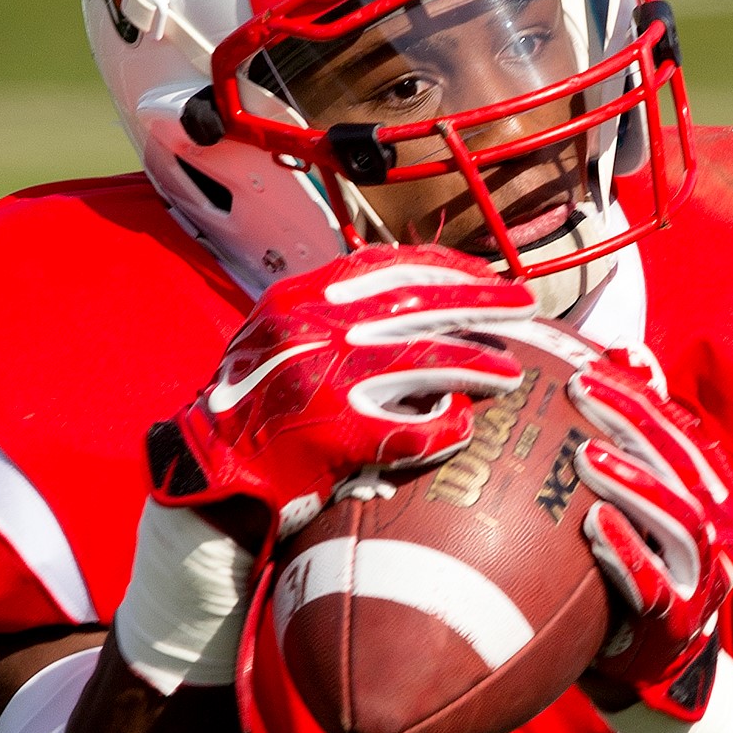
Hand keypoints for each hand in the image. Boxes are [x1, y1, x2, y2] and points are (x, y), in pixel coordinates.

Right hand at [120, 246, 535, 696]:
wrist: (207, 469)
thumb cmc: (253, 403)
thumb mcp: (280, 332)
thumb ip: (331, 306)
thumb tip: (412, 286)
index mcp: (299, 296)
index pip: (389, 264)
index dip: (447, 269)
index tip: (486, 277)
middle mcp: (311, 329)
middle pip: (418, 304)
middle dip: (480, 304)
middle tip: (525, 308)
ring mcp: (323, 381)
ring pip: (424, 362)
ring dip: (476, 364)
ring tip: (509, 372)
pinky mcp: (334, 435)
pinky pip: (410, 427)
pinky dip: (444, 426)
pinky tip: (464, 426)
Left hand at [570, 362, 732, 719]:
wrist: (652, 664)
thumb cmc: (640, 564)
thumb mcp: (643, 496)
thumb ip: (643, 431)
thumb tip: (628, 350)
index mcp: (718, 493)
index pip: (681, 430)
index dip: (639, 394)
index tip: (589, 365)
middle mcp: (725, 531)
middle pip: (682, 464)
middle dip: (632, 421)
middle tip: (579, 391)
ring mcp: (708, 578)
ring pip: (679, 519)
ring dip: (632, 484)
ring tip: (584, 455)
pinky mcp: (682, 623)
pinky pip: (655, 586)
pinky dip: (627, 552)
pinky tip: (592, 526)